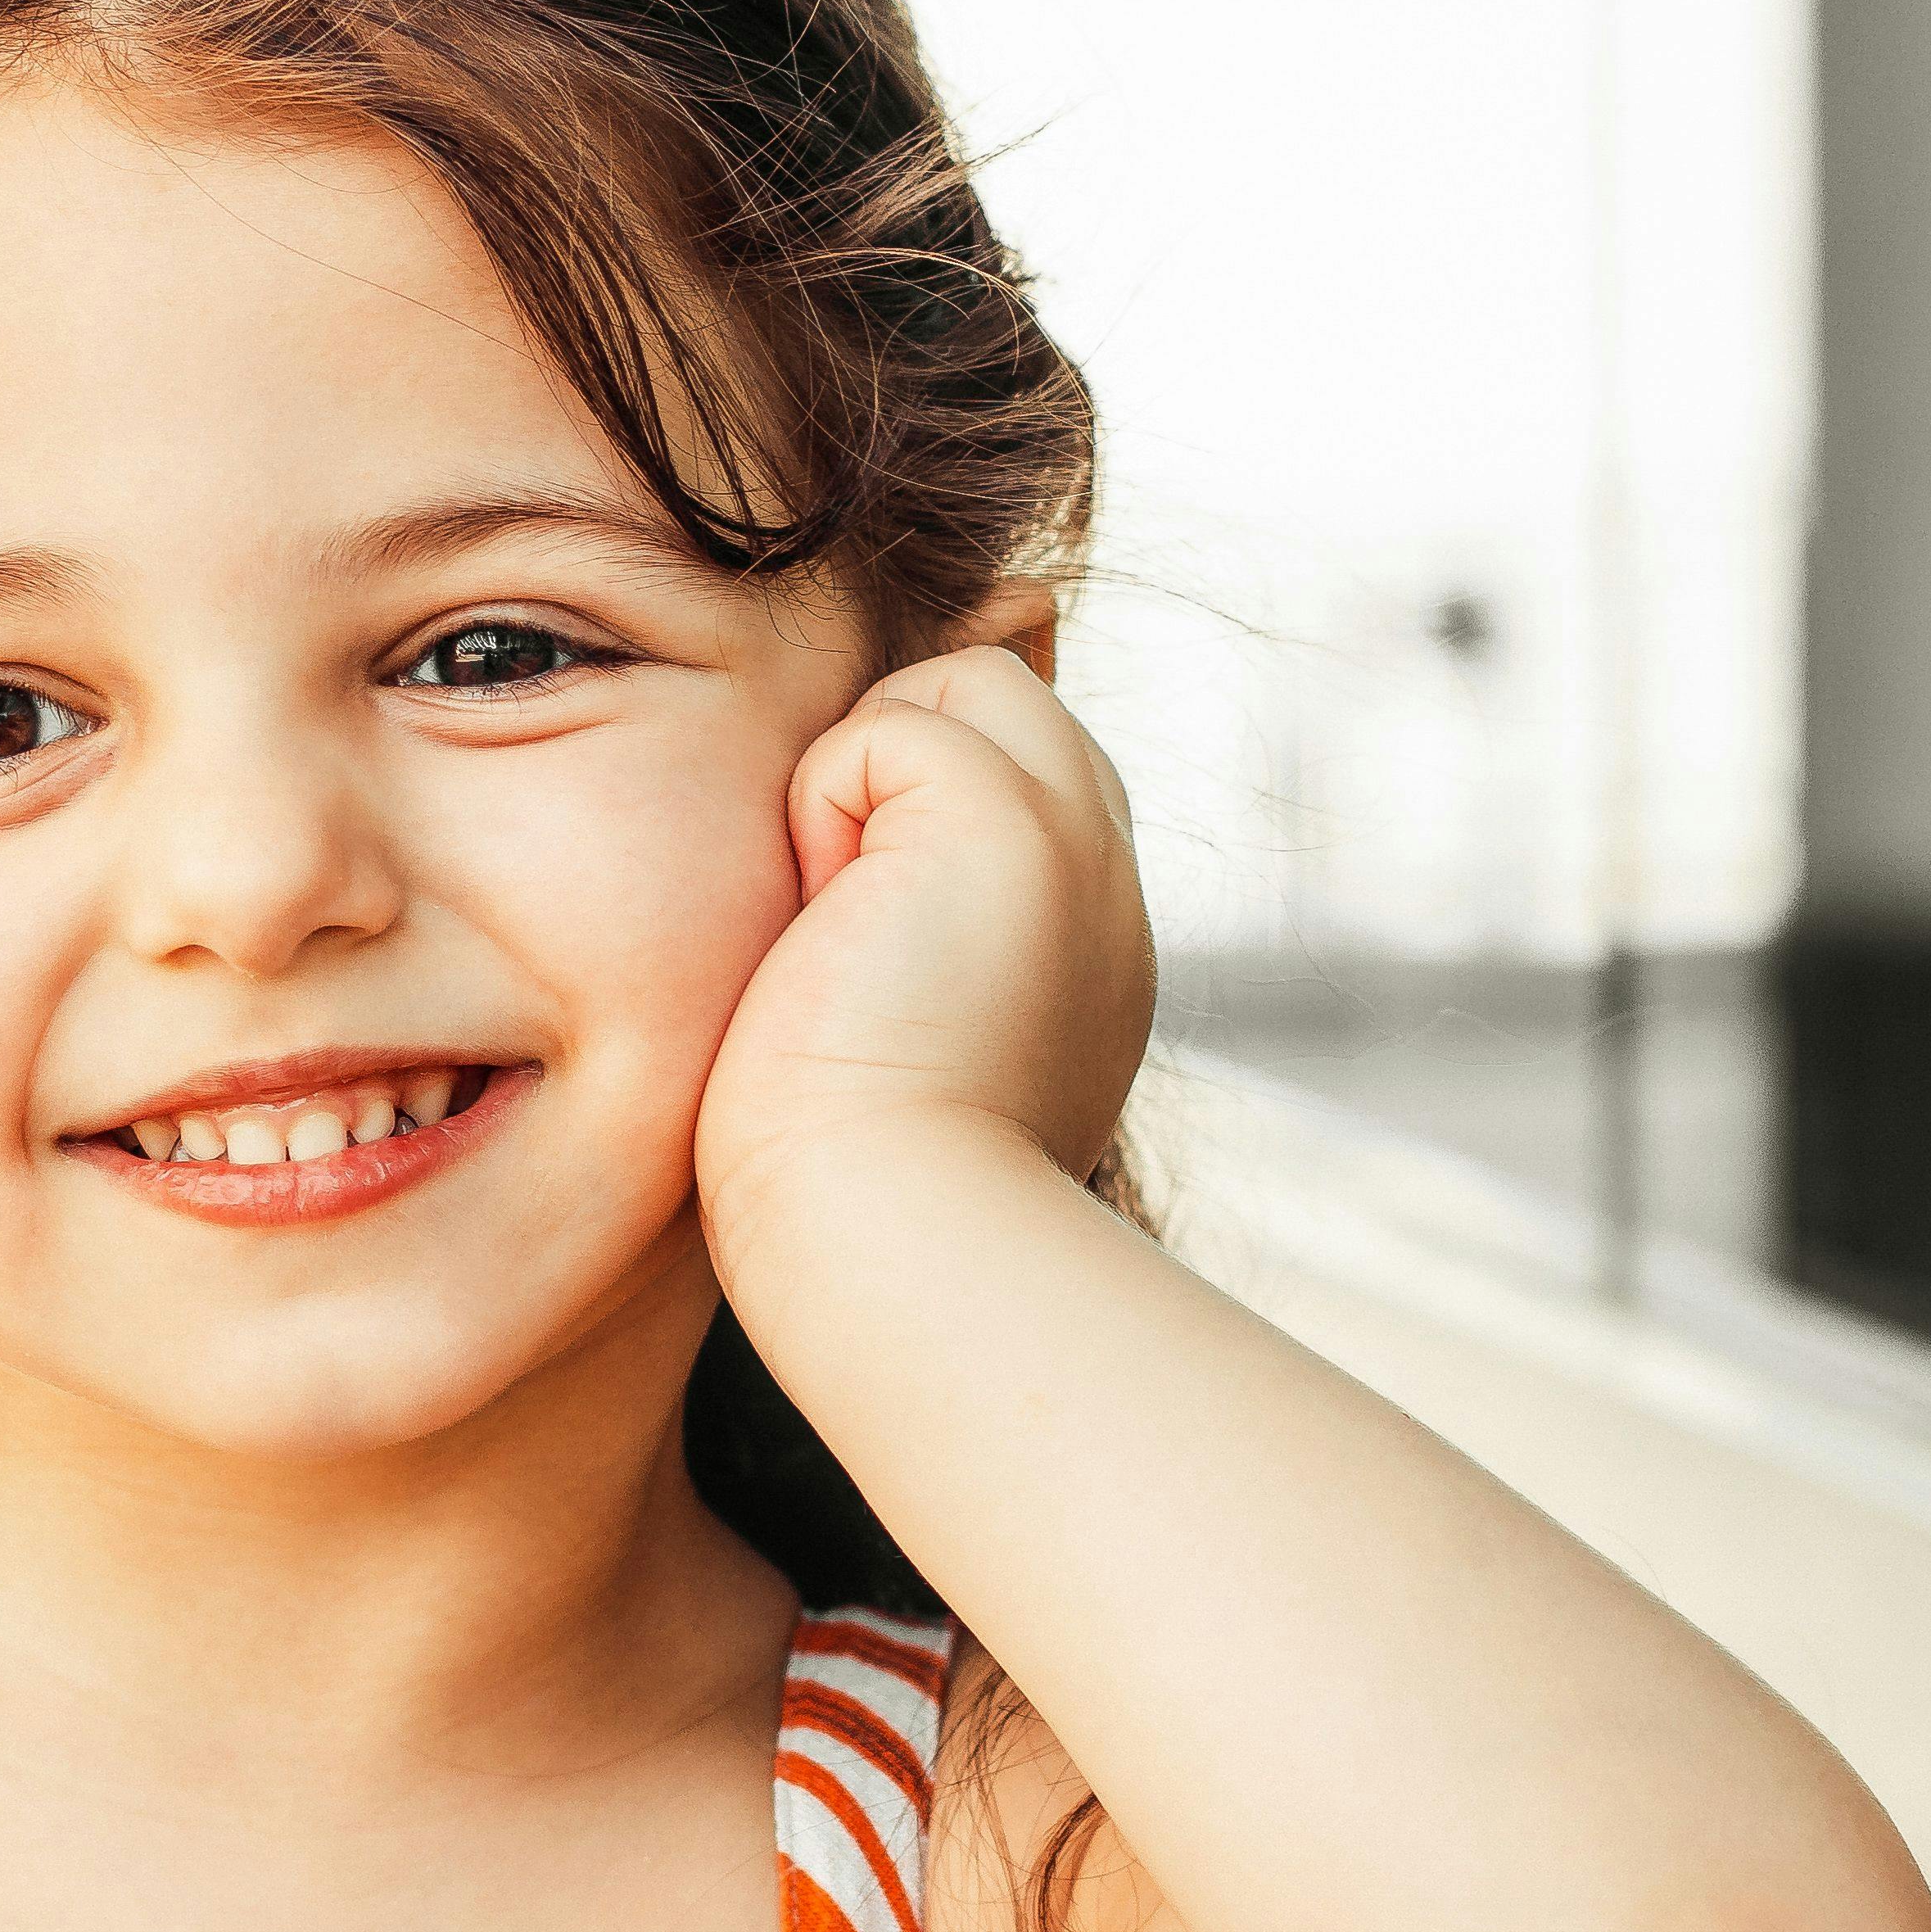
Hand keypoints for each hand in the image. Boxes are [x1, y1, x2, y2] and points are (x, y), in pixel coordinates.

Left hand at [693, 643, 1154, 1252]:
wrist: (893, 1245)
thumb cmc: (853, 1197)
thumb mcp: (903, 1059)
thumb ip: (912, 959)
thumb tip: (840, 902)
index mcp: (1086, 952)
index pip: (1022, 781)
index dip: (918, 801)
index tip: (851, 915)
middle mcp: (1105, 888)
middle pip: (1004, 705)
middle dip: (896, 767)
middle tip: (838, 915)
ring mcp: (1075, 842)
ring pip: (961, 686)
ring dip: (862, 780)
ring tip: (839, 924)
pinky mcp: (1006, 818)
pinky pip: (891, 726)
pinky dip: (825, 806)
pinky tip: (831, 927)